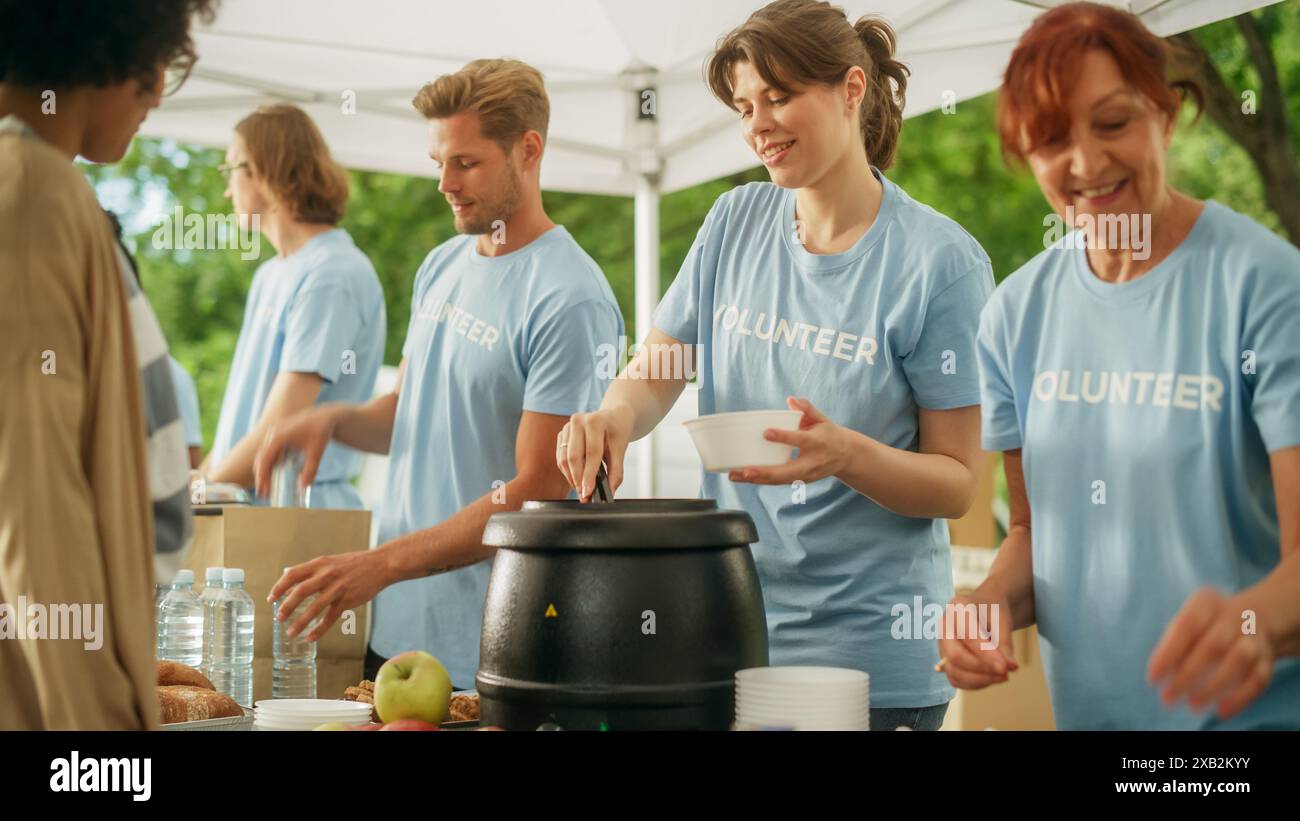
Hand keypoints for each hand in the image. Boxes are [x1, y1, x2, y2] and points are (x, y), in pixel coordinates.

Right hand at [254, 406, 336, 497]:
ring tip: (267, 488)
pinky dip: (270, 464)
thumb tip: (303, 486)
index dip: (262, 476)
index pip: (265, 460)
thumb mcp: (317, 452)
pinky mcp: (276, 435)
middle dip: (261, 477)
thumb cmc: (320, 432)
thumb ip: (310, 470)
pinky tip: (274, 476)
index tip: (263, 491)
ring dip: (264, 471)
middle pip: (261, 459)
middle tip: (264, 494)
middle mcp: (273, 433)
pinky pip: (269, 451)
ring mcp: (273, 433)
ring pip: (263, 455)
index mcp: (279, 436)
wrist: (323, 416)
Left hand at [266, 551, 389, 641]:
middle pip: (301, 591)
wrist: (380, 564)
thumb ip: (310, 569)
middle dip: (287, 606)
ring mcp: (338, 588)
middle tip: (278, 618)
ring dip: (300, 622)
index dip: (279, 587)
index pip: (293, 574)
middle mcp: (327, 575)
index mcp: (320, 564)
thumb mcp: (329, 561)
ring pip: (315, 607)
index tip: (271, 599)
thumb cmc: (354, 563)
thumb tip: (287, 573)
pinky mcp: (348, 600)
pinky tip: (310, 638)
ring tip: (290, 633)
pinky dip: (319, 629)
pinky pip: (330, 617)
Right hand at [557, 404, 633, 500]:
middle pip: (574, 456)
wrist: (613, 417)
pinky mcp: (561, 434)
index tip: (588, 491)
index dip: (589, 474)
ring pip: (564, 458)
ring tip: (581, 489)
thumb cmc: (617, 431)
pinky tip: (576, 478)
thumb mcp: (621, 449)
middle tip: (584, 495)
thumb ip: (616, 471)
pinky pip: (560, 457)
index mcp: (595, 421)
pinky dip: (567, 471)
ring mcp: (567, 426)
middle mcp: (578, 421)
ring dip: (571, 477)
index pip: (591, 452)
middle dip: (578, 479)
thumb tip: (611, 491)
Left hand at [729, 397, 849, 484]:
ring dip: (756, 479)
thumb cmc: (829, 434)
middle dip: (764, 472)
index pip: (800, 440)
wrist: (846, 457)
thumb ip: (807, 409)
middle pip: (786, 471)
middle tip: (744, 470)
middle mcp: (811, 462)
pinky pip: (777, 482)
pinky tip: (742, 477)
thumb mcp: (822, 419)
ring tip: (734, 475)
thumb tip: (791, 399)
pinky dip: (760, 481)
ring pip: (779, 481)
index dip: (783, 437)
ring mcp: (805, 475)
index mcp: (818, 443)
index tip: (766, 433)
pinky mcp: (799, 481)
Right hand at [937, 591, 1018, 688]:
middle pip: (955, 656)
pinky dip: (974, 683)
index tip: (1006, 668)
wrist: (984, 608)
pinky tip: (991, 678)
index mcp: (958, 608)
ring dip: (979, 680)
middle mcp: (944, 626)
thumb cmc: (993, 612)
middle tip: (1006, 674)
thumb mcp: (1003, 621)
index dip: (986, 655)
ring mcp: (942, 644)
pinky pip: (955, 678)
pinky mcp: (945, 659)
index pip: (968, 636)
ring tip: (1003, 677)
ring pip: (953, 672)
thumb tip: (1010, 667)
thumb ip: (1005, 644)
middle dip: (981, 669)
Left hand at [1147, 587, 1274, 719]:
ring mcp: (1253, 637)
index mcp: (1207, 603)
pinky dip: (1240, 697)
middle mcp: (1234, 617)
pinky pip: (1258, 679)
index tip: (1153, 678)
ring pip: (1239, 660)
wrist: (1254, 616)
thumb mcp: (1187, 621)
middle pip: (1213, 645)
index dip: (1169, 652)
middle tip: (1168, 697)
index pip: (1188, 625)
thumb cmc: (1205, 623)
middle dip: (1188, 674)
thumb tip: (1160, 676)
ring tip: (1193, 705)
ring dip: (1215, 686)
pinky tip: (1221, 710)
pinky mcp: (1267, 659)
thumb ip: (1173, 644)